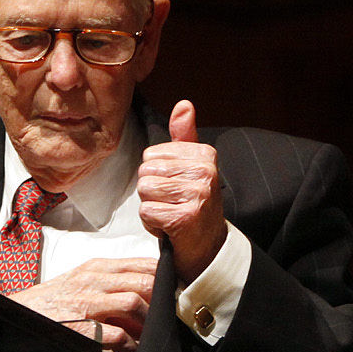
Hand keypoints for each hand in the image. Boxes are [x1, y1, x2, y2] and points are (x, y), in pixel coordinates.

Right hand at [8, 257, 156, 351]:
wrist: (13, 316)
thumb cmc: (50, 303)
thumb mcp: (81, 283)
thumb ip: (111, 285)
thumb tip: (145, 298)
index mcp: (96, 268)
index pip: (142, 264)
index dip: (165, 278)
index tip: (175, 292)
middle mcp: (92, 281)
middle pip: (143, 282)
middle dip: (161, 301)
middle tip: (166, 318)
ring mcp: (85, 303)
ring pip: (133, 304)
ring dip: (147, 324)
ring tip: (145, 338)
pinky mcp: (79, 328)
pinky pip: (116, 334)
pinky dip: (129, 346)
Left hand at [139, 99, 227, 282]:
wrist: (207, 247)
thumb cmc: (193, 205)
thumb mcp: (191, 167)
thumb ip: (184, 137)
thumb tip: (184, 104)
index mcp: (205, 155)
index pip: (151, 155)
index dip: (156, 175)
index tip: (177, 188)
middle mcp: (205, 172)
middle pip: (145, 172)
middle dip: (152, 193)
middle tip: (173, 204)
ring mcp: (198, 195)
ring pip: (145, 192)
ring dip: (152, 208)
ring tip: (171, 214)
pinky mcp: (186, 217)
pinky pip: (147, 212)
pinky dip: (153, 225)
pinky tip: (170, 228)